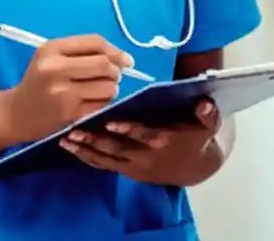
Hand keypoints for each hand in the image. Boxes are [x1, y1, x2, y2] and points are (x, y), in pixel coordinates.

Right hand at [3, 34, 130, 142]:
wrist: (15, 114)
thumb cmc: (39, 82)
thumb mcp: (52, 58)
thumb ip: (84, 53)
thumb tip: (125, 59)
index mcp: (51, 49)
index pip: (94, 42)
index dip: (115, 50)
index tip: (126, 60)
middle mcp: (55, 69)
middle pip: (103, 64)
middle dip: (115, 71)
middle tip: (112, 77)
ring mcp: (62, 93)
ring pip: (108, 86)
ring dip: (111, 88)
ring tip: (100, 90)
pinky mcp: (69, 114)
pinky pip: (102, 104)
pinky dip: (104, 102)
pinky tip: (92, 102)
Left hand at [60, 98, 222, 185]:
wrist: (193, 168)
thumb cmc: (196, 138)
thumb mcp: (208, 125)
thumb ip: (208, 113)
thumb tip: (206, 103)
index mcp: (164, 140)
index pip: (144, 135)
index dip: (128, 130)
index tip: (110, 122)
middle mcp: (146, 156)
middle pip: (118, 149)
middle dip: (95, 140)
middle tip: (74, 131)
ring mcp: (135, 166)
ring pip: (107, 159)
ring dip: (85, 150)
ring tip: (65, 139)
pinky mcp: (127, 171)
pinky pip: (104, 165)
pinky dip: (87, 158)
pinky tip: (71, 149)